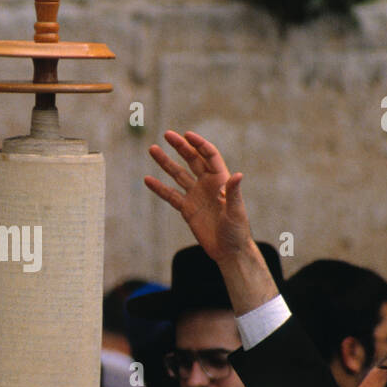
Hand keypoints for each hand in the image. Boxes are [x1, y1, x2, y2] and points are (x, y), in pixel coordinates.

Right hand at [144, 131, 253, 261]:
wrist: (228, 251)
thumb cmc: (237, 231)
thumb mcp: (236, 211)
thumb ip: (233, 193)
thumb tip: (238, 175)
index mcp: (221, 180)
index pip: (209, 156)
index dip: (199, 145)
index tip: (187, 135)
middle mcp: (207, 184)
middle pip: (192, 160)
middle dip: (180, 147)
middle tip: (167, 134)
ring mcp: (196, 195)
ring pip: (178, 174)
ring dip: (166, 162)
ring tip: (152, 150)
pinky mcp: (187, 209)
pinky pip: (170, 195)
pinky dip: (159, 188)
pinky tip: (148, 179)